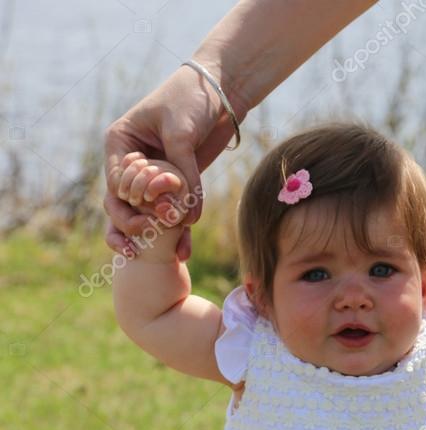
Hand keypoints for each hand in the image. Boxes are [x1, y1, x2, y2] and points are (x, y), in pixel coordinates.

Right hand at [103, 63, 244, 260]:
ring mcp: (153, 176)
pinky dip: (179, 232)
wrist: (221, 91)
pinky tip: (185, 251)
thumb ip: (183, 175)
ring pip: (146, 214)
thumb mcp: (181, 134)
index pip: (115, 182)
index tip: (147, 212)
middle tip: (149, 236)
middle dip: (135, 224)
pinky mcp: (176, 185)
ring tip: (168, 254)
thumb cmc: (192, 99)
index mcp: (120, 143)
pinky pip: (173, 212)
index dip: (129, 201)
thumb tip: (188, 219)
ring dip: (156, 235)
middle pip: (122, 204)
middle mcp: (132, 162)